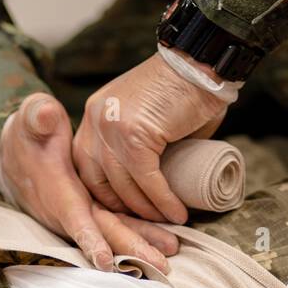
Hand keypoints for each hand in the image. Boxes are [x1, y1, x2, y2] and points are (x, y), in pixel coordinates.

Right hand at [0, 92, 175, 271]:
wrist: (16, 154)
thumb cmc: (30, 134)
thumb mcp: (32, 119)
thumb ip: (39, 116)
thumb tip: (46, 115)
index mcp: (56, 188)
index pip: (74, 216)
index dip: (89, 237)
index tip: (104, 260)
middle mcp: (67, 210)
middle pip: (101, 233)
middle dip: (129, 250)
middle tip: (160, 265)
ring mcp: (79, 217)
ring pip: (112, 234)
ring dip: (140, 247)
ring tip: (168, 260)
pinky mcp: (90, 217)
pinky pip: (115, 228)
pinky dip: (138, 237)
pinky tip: (163, 244)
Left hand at [73, 51, 228, 224]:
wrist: (201, 63)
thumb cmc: (185, 90)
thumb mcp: (149, 121)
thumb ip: (142, 147)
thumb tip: (151, 184)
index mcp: (95, 114)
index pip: (86, 164)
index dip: (104, 193)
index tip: (126, 211)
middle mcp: (96, 119)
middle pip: (96, 179)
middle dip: (120, 208)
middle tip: (144, 223)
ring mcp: (111, 126)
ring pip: (122, 184)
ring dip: (146, 210)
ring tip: (166, 222)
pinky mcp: (134, 134)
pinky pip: (145, 179)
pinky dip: (162, 201)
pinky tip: (177, 213)